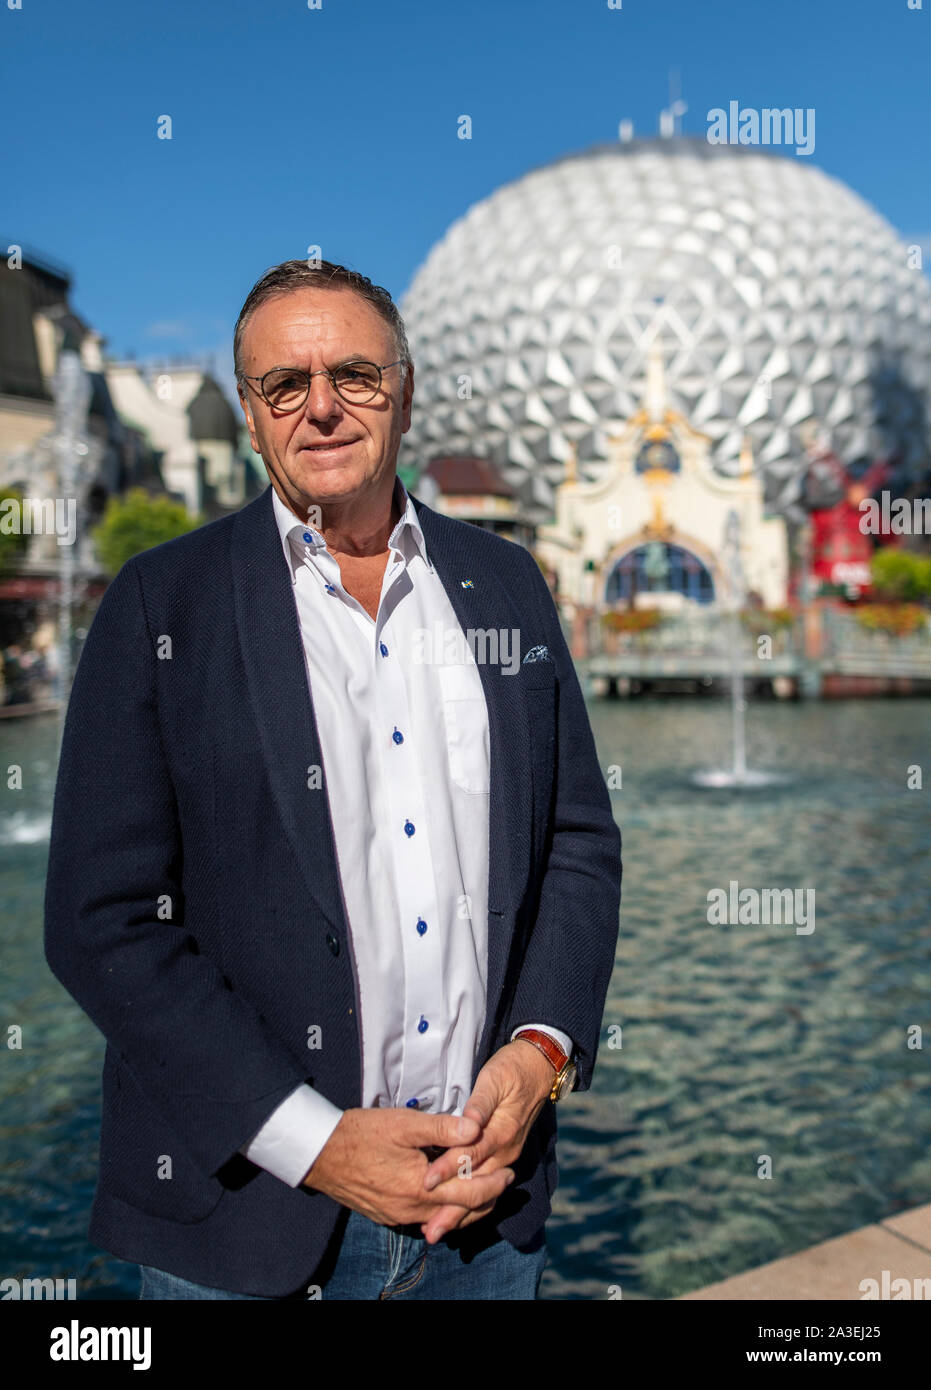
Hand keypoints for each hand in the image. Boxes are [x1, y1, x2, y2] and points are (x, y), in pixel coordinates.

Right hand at [300, 1107, 515, 1227]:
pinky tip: (445, 1196)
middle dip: (486, 1198)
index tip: (509, 1173)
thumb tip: (476, 1126)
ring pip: (442, 1218)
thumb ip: (442, 1127)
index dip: (494, 1185)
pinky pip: (422, 1218)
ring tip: (481, 1190)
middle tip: (503, 1183)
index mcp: (420, 1187)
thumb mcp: (404, 1124)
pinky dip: (442, 1210)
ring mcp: (397, 1215)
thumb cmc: (361, 1134)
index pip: (470, 1194)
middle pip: (460, 1212)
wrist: (319, 1154)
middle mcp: (411, 1209)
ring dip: (466, 1207)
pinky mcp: (385, 1214)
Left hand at [418, 1039, 554, 1243]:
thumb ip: (480, 1104)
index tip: (426, 1183)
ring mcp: (507, 1156)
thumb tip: (469, 1123)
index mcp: (501, 1132)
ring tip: (435, 1232)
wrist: (538, 1070)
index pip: (469, 1156)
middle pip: (475, 1185)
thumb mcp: (494, 1079)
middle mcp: (506, 1151)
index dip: (446, 1169)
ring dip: (460, 1214)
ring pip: (481, 1192)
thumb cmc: (510, 1070)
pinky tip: (454, 1214)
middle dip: (452, 1209)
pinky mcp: (504, 1156)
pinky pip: (486, 1186)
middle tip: (429, 1232)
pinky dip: (470, 1204)